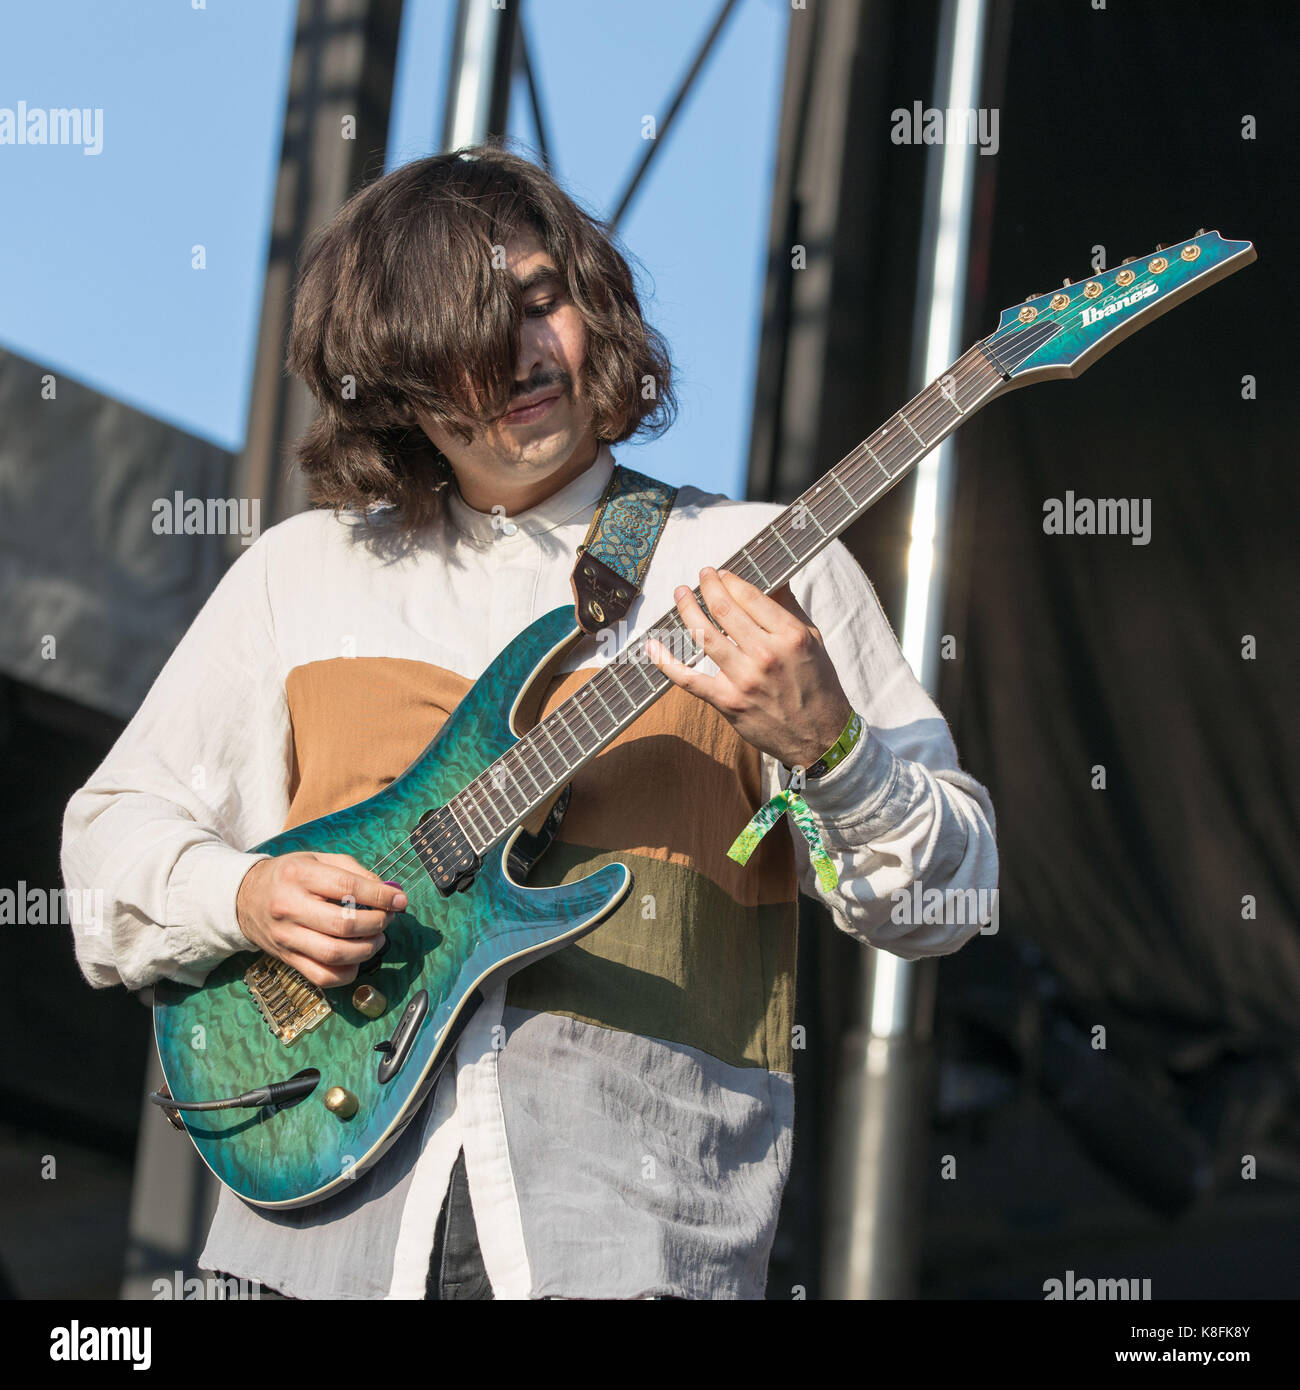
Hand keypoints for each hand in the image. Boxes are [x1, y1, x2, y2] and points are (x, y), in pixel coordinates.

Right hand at [235, 853, 407, 988]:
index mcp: (299, 876)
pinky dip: (348, 972)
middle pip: (344, 925)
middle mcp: (289, 907)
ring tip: (376, 938)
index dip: (380, 896)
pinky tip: (357, 958)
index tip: (400, 900)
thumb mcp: (317, 859)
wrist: (243, 898)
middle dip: (377, 923)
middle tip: (387, 918)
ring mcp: (287, 937)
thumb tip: (387, 891)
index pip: (347, 887)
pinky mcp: (287, 959)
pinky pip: (322, 976)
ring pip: (335, 955)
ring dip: (367, 949)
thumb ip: (353, 871)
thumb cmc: (288, 876)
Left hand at [644, 566, 853, 770]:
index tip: (721, 574)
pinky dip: (666, 662)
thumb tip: (776, 579)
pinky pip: (688, 679)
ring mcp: (744, 679)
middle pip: (724, 610)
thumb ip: (790, 609)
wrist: (820, 737)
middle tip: (700, 576)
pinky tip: (651, 645)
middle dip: (707, 587)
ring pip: (704, 635)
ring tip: (681, 595)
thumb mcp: (813, 641)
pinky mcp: (727, 701)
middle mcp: (766, 654)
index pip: (750, 596)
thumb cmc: (818, 686)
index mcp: (789, 636)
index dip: (730, 580)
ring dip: (687, 610)